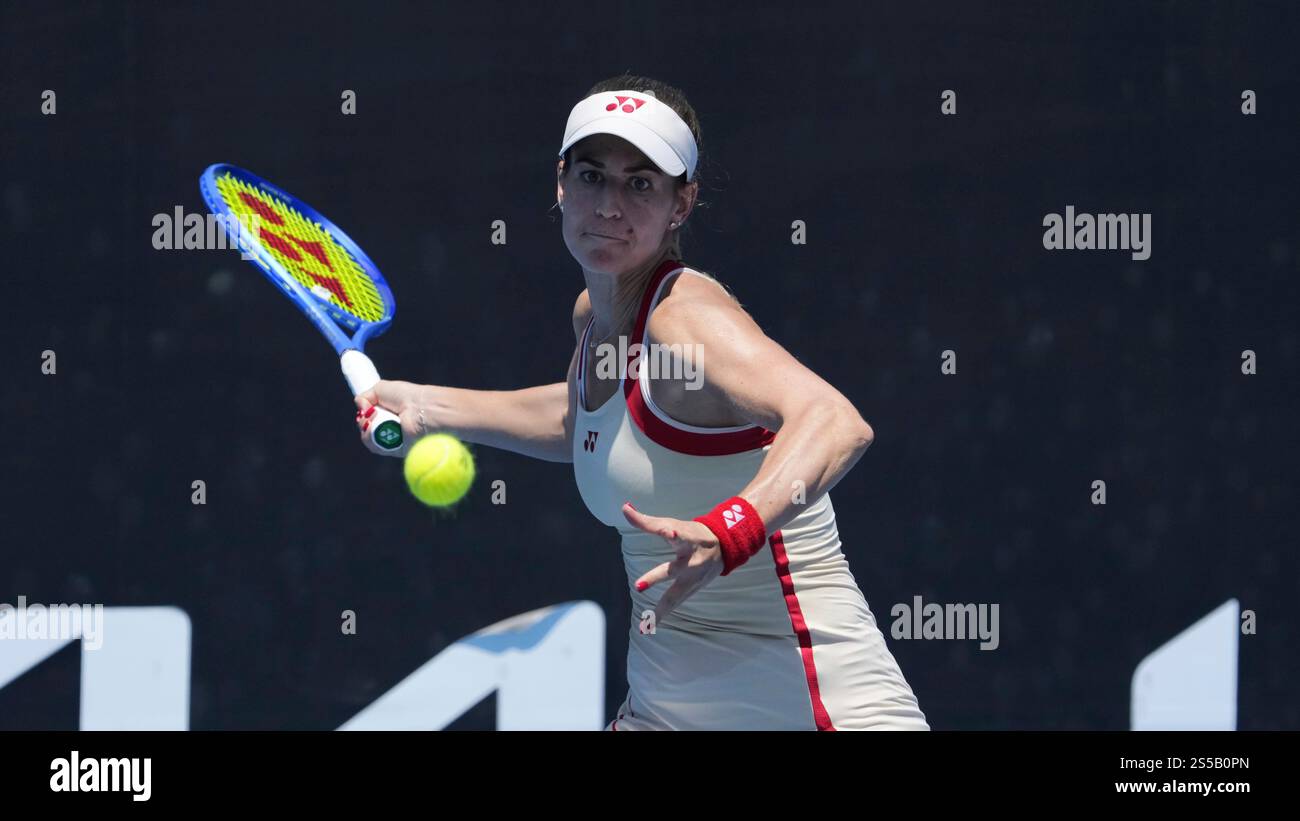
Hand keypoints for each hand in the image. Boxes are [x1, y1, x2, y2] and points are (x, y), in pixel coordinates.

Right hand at [353, 380, 436, 456]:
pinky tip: (379, 426)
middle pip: (365, 428)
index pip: (369, 418)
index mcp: (388, 413)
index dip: (364, 414)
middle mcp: (390, 426)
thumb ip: (365, 396)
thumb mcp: (381, 388)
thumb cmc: (406, 395)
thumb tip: (360, 406)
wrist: (420, 408)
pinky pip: (375, 447)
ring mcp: (392, 439)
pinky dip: (372, 436)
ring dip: (366, 426)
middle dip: (363, 419)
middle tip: (370, 412)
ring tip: (376, 416)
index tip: (364, 407)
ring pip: (367, 438)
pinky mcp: (395, 450)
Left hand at [621, 502, 723, 628]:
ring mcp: (693, 578)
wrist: (726, 546)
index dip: (671, 531)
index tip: (669, 530)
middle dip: (656, 578)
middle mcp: (691, 560)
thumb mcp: (675, 523)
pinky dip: (663, 614)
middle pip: (672, 570)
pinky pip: (675, 602)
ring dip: (661, 610)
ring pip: (675, 595)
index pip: (676, 533)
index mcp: (687, 539)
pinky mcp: (693, 589)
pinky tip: (649, 625)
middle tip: (639, 586)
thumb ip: (648, 521)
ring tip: (646, 624)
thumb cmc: (694, 533)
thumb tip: (624, 507)